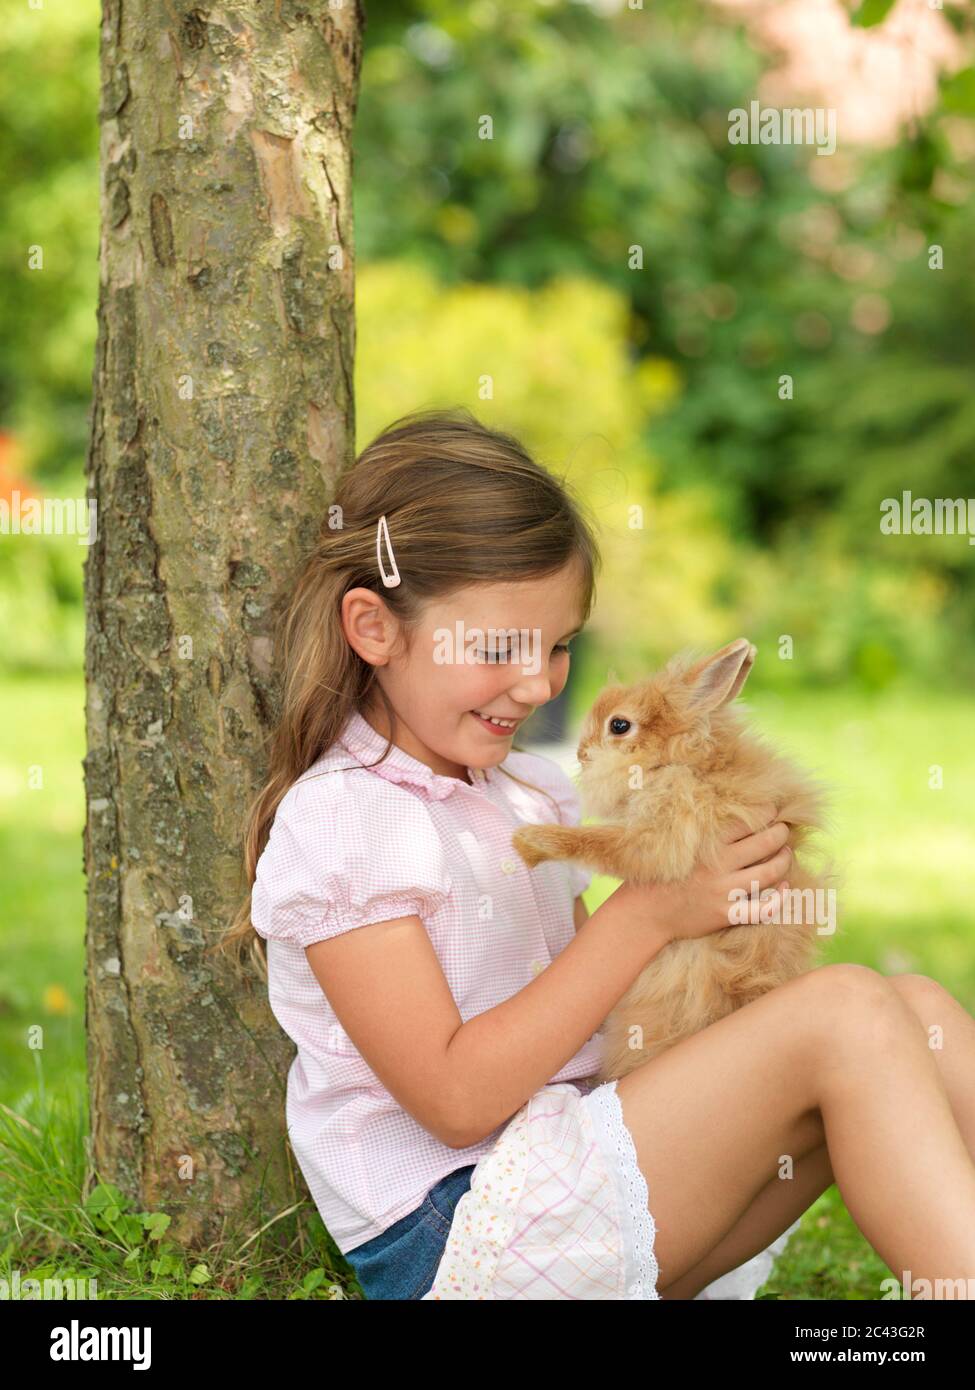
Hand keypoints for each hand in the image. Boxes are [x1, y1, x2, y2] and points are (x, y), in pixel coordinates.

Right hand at [624, 802, 791, 943]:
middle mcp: (718, 866)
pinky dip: (780, 897)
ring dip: (784, 859)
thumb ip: (705, 833)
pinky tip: (786, 887)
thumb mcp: (679, 846)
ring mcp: (724, 892)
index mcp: (706, 845)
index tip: (772, 810)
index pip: (746, 821)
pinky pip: (763, 908)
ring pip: (770, 873)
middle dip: (780, 833)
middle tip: (784, 829)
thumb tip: (735, 816)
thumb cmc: (660, 875)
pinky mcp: (727, 914)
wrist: (645, 913)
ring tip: (786, 852)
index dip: (766, 813)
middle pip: (764, 843)